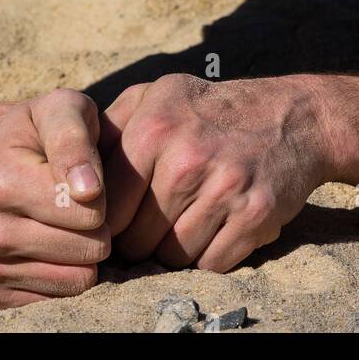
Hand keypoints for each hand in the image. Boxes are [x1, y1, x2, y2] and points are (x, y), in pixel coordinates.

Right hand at [0, 88, 123, 308]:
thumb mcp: (63, 109)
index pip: (86, 210)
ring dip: (86, 251)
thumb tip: (87, 189)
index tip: (85, 172)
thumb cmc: (45, 130)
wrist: (7, 158)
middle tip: (80, 200)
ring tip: (70, 220)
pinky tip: (57, 246)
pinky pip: (58, 301)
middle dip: (98, 225)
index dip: (100, 191)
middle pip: (85, 249)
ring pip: (76, 279)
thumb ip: (74, 139)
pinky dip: (68, 277)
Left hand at [102, 74, 330, 271]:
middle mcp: (187, 157)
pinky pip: (211, 264)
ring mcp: (225, 188)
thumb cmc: (209, 109)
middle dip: (138, 242)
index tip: (115, 223)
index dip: (107, 222)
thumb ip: (109, 128)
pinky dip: (208, 257)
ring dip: (173, 252)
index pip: (107, 206)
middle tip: (151, 228)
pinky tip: (213, 230)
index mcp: (154, 128)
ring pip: (172, 257)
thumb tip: (65, 173)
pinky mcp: (256, 215)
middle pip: (136, 239)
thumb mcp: (157, 95)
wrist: (293, 117)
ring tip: (182, 225)